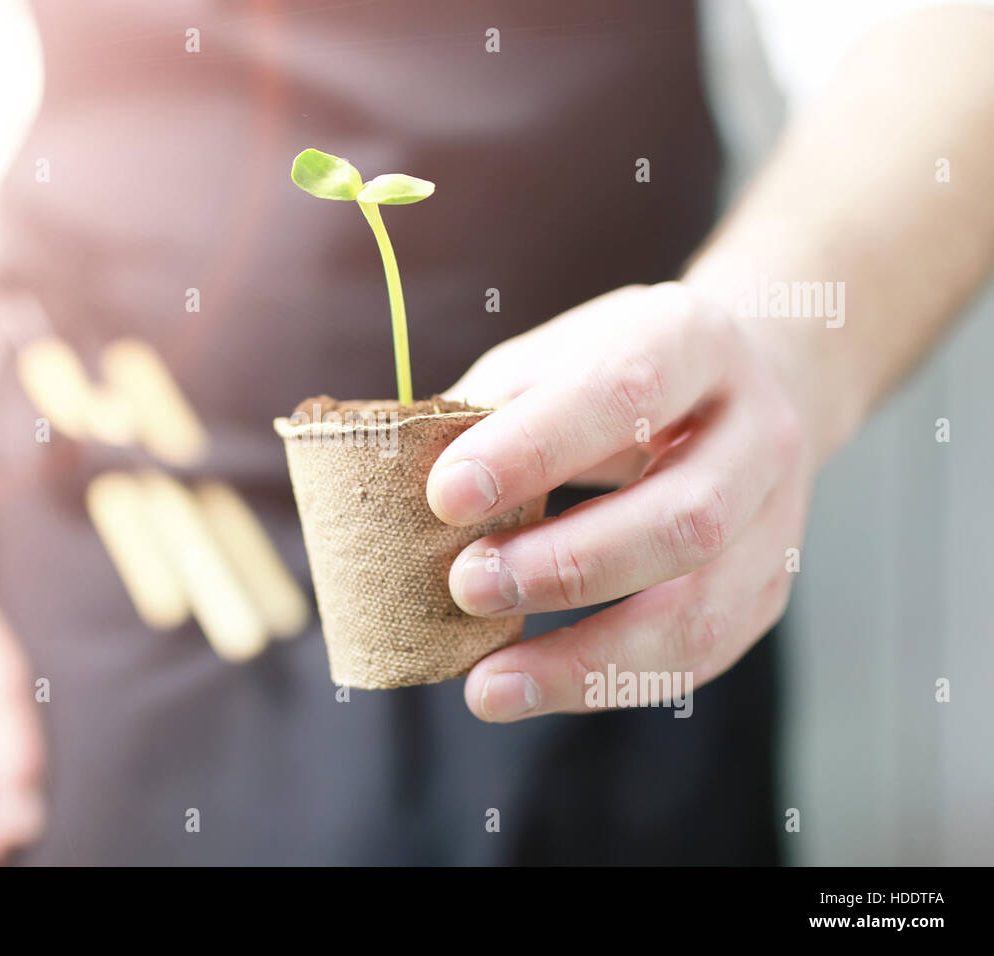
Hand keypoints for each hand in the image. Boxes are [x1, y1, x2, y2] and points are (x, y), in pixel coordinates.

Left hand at [428, 282, 812, 720]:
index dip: (535, 447)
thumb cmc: (617, 374)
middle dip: (566, 565)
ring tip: (488, 683)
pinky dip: (605, 684)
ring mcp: (777, 520)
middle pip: (684, 516)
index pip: (626, 391)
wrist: (744, 384)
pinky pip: (695, 659)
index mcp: (695, 341)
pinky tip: (530, 688)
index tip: (445, 494)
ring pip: (701, 609)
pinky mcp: (766, 590)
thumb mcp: (556, 356)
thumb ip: (490, 409)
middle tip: (466, 586)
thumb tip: (396, 485)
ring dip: (585, 656)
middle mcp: (758, 432)